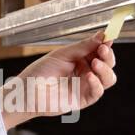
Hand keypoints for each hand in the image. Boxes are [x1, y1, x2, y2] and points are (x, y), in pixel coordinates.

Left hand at [0, 30, 117, 127]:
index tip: (108, 37)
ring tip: (95, 63)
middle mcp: (86, 72)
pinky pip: (98, 92)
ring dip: (105, 69)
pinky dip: (97, 83)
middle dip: (108, 56)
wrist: (26, 92)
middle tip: (102, 49)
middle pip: (108, 64)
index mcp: (81, 59)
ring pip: (108, 78)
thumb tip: (102, 35)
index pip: (100, 51)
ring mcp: (86, 86)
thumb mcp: (62, 55)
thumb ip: (83, 47)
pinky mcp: (83, 99)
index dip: (106, 44)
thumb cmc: (38, 73)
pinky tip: (89, 77)